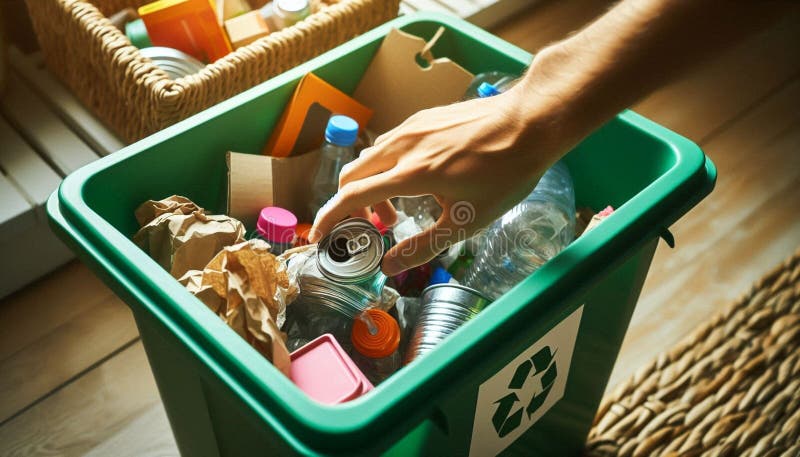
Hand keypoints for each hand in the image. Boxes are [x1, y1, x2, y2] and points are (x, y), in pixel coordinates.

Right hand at [310, 83, 567, 275]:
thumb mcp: (466, 221)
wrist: (530, 121)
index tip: (318, 235)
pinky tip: (421, 177)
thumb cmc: (504, 173)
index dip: (329, 218)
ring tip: (406, 204)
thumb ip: (422, 245)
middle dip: (353, 203)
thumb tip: (388, 266)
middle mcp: (402, 147)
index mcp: (409, 175)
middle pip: (352, 174)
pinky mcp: (425, 118)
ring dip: (373, 184)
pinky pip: (391, 144)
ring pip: (371, 157)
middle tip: (383, 225)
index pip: (351, 196)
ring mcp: (413, 128)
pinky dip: (389, 165)